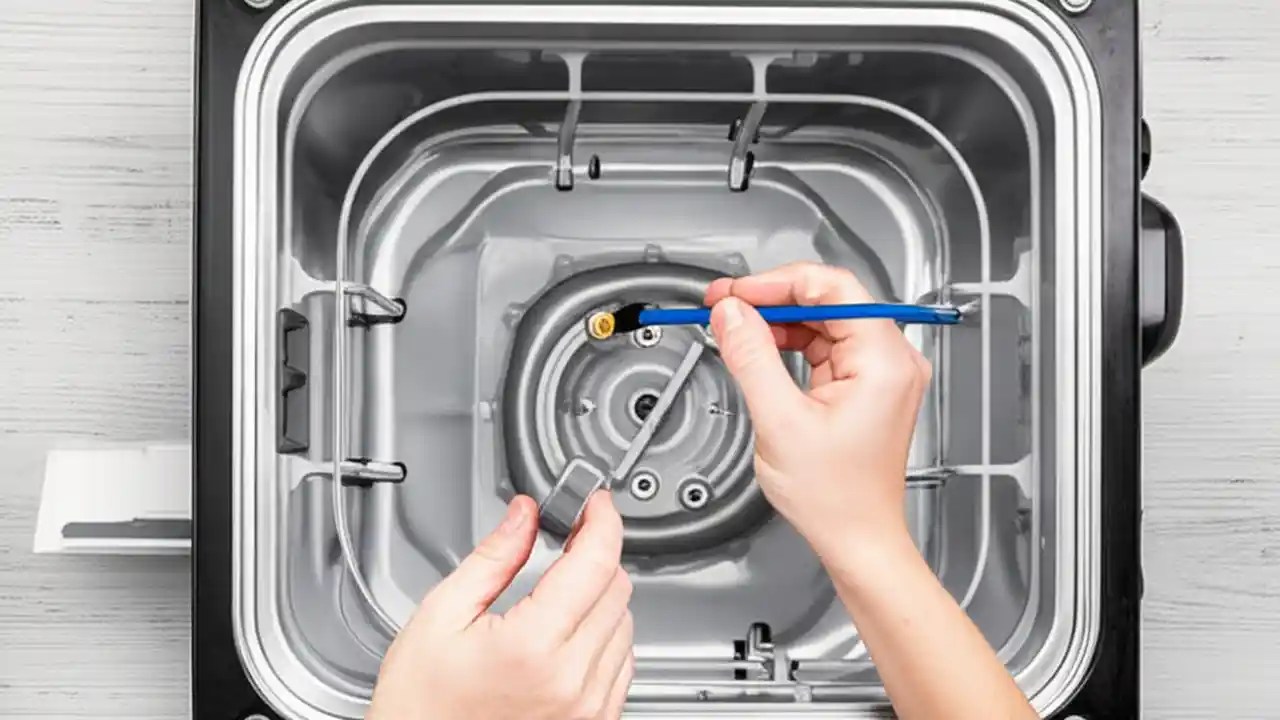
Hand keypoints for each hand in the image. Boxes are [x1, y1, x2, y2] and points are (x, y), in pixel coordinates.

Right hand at [368, 493, 634, 719]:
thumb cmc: (419, 707)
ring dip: (602, 599)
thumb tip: (524, 515)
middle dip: (595, 557)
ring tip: (557, 598)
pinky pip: (623, 665)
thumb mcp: (440, 616)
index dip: (601, 521)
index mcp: (532, 646)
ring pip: (625, 625)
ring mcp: (588, 709)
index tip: (595, 504)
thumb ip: (492, 558)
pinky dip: (606, 639)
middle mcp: (571, 681)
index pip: (595, 563)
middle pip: (617, 589)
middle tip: (564, 545)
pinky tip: (569, 635)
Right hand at [705, 262, 930, 566]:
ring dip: (778, 320)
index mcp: (884, 360)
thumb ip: (752, 357)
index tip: (736, 291)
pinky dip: (791, 343)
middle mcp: (891, 359)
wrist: (857, 540)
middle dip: (772, 298)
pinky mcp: (866, 386)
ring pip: (824, 321)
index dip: (777, 282)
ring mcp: (881, 372)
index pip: (832, 288)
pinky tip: (761, 348)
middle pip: (828, 300)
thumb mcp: (780, 421)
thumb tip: (731, 313)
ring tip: (735, 326)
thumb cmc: (835, 497)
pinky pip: (826, 347)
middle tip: (724, 304)